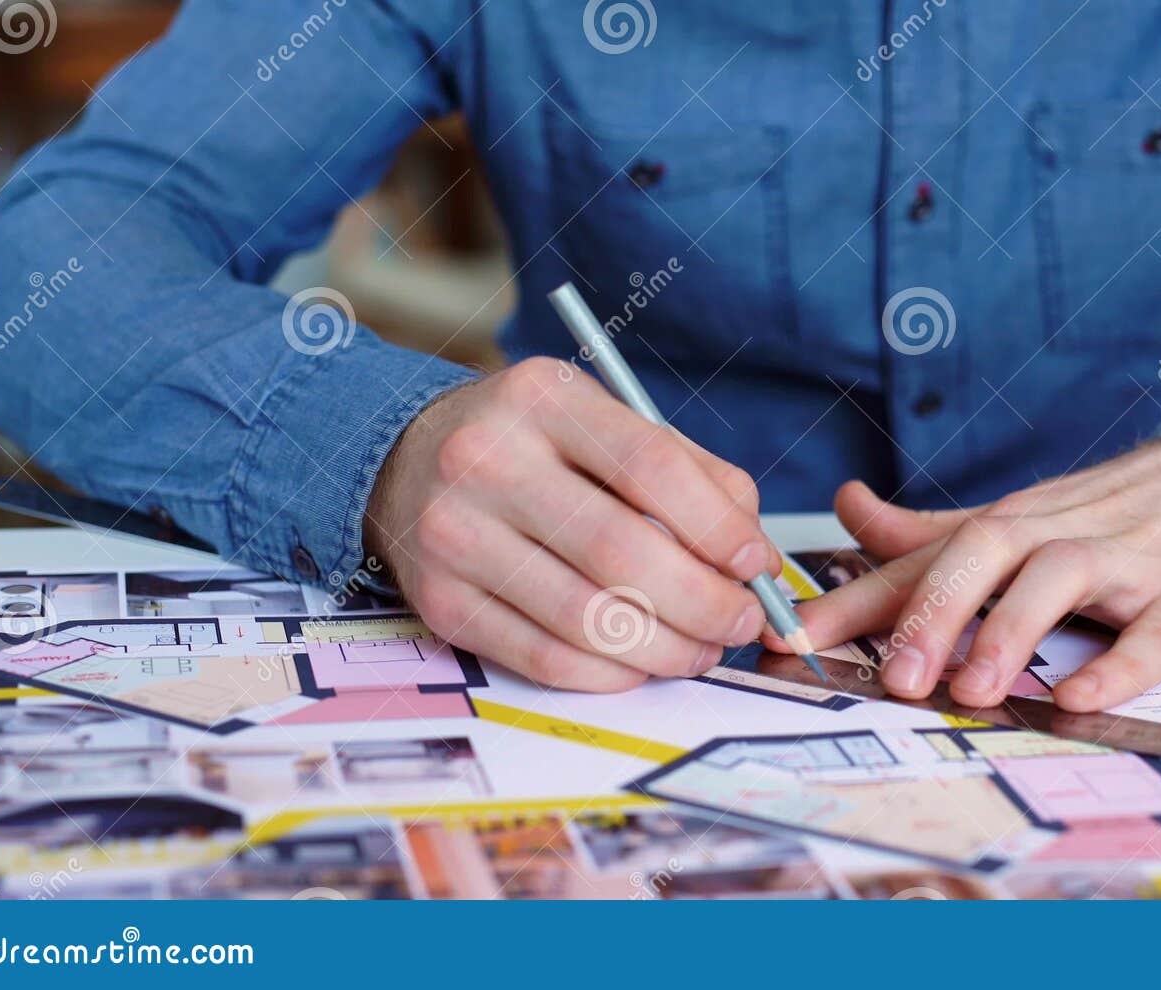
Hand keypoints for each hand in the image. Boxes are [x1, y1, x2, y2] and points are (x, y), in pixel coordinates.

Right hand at [365, 357, 775, 691]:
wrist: (404, 460)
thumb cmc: (530, 444)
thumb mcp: (601, 422)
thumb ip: (688, 472)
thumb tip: (753, 552)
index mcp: (543, 400)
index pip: (650, 465)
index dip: (717, 525)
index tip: (756, 563)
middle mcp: (489, 461)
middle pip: (621, 550)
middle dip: (703, 601)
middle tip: (742, 620)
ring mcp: (457, 535)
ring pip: (585, 616)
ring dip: (665, 648)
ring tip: (702, 648)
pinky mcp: (441, 601)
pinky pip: (543, 656)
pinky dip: (609, 673)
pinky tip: (640, 663)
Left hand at [779, 428, 1160, 711]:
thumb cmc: (1120, 513)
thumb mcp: (1026, 516)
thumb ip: (934, 532)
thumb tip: (846, 508)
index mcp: (1015, 521)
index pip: (923, 555)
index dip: (857, 598)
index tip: (793, 638)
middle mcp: (1064, 530)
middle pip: (986, 548)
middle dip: (933, 611)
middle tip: (896, 677)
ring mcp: (1132, 558)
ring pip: (1062, 576)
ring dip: (1013, 630)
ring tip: (974, 689)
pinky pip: (1158, 630)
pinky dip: (1120, 665)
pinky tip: (1080, 697)